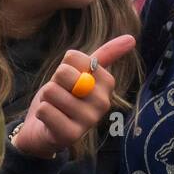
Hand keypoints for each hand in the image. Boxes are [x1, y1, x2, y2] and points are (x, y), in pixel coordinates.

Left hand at [11, 34, 135, 158]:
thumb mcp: (81, 73)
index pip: (73, 57)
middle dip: (54, 83)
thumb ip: (105, 55)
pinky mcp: (71, 135)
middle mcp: (103, 102)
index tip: (70, 81)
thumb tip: (132, 38)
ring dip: (46, 99)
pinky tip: (49, 120)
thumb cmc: (64, 97)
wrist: (44, 130)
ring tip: (55, 108)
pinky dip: (41, 113)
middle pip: (63, 73)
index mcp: (107, 83)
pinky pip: (45, 110)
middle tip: (60, 96)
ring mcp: (89, 121)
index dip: (64, 66)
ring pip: (51, 91)